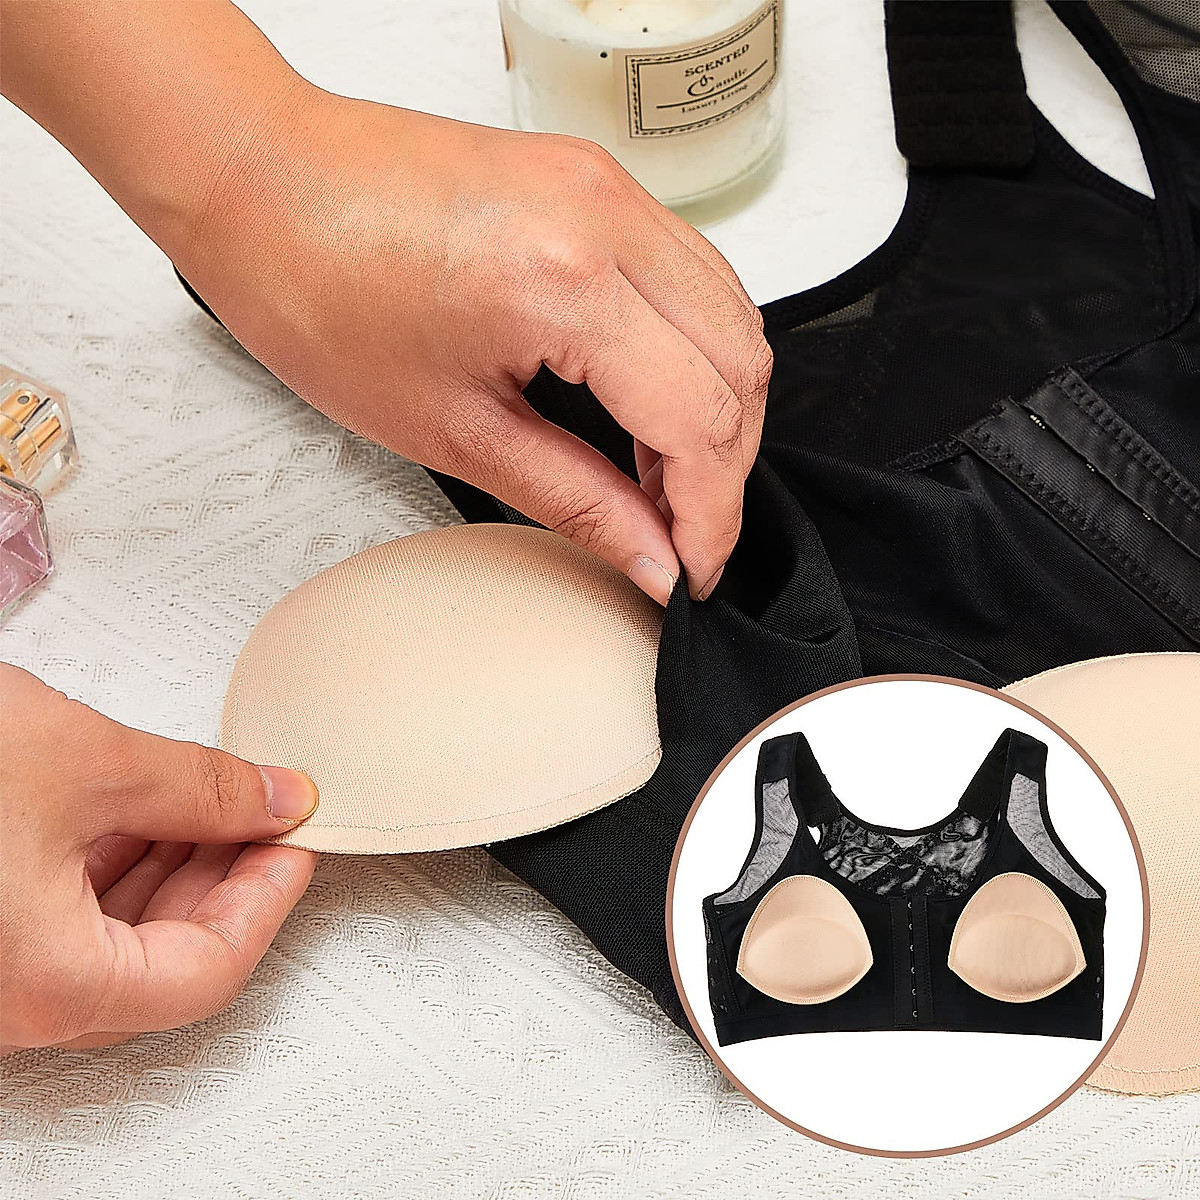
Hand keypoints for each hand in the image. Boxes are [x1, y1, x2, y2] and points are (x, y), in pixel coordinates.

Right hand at [0, 664, 318, 1052]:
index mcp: (45, 982)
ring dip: (174, 869)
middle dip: (227, 878)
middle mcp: (7, 999)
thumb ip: (202, 786)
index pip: (206, 971)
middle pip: (164, 961)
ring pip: (114, 940)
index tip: (297, 844)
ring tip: (212, 803)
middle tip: (266, 819)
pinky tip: (141, 810)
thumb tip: (276, 799)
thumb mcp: (88, 760)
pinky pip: (62, 918)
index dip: (268, 900)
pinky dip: (112, 865)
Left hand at [177, 95, 770, 602]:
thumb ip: (576, 499)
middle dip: (724, 470)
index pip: (700, 421)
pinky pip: (694, 273)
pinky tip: (651, 398)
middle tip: (679, 533)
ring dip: (717, 408)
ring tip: (662, 476)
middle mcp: (609, 220)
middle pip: (741, 366)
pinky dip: (693, 349)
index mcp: (567, 285)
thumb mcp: (451, 429)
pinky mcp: (599, 180)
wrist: (262, 181)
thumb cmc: (316, 288)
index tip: (693, 567)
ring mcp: (611, 188)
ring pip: (733, 315)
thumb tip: (649, 555)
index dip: (710, 514)